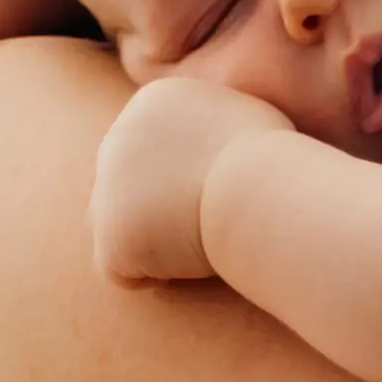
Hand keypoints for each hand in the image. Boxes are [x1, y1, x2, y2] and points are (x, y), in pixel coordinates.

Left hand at [88, 75, 289, 287]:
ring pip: (117, 227)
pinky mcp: (111, 235)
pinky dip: (150, 278)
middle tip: (207, 225)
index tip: (221, 192)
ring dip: (151, 243)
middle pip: (126, 185)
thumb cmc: (274, 159)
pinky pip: (120, 270)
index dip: (182, 179)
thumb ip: (215, 126)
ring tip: (198, 248)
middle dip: (158, 211)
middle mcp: (118, 137)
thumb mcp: (246, 118)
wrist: (258, 188)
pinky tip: (186, 269)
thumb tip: (221, 141)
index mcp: (152, 103)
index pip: (151, 147)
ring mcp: (108, 186)